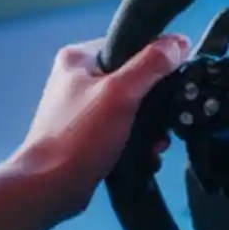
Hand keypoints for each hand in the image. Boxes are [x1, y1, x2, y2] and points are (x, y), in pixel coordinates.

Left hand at [8, 35, 188, 218]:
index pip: (130, 44)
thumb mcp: (121, 93)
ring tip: (158, 143)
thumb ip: (151, 64)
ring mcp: (82, 107)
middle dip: (156, 102)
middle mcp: (78, 78)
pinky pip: (122, 127)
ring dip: (150, 125)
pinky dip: (137, 139)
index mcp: (79, 57)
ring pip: (131, 106)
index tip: (176, 80)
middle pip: (133, 77)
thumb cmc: (81, 135)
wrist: (49, 188)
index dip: (157, 59)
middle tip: (168, 120)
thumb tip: (180, 41)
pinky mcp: (87, 134)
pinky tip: (147, 154)